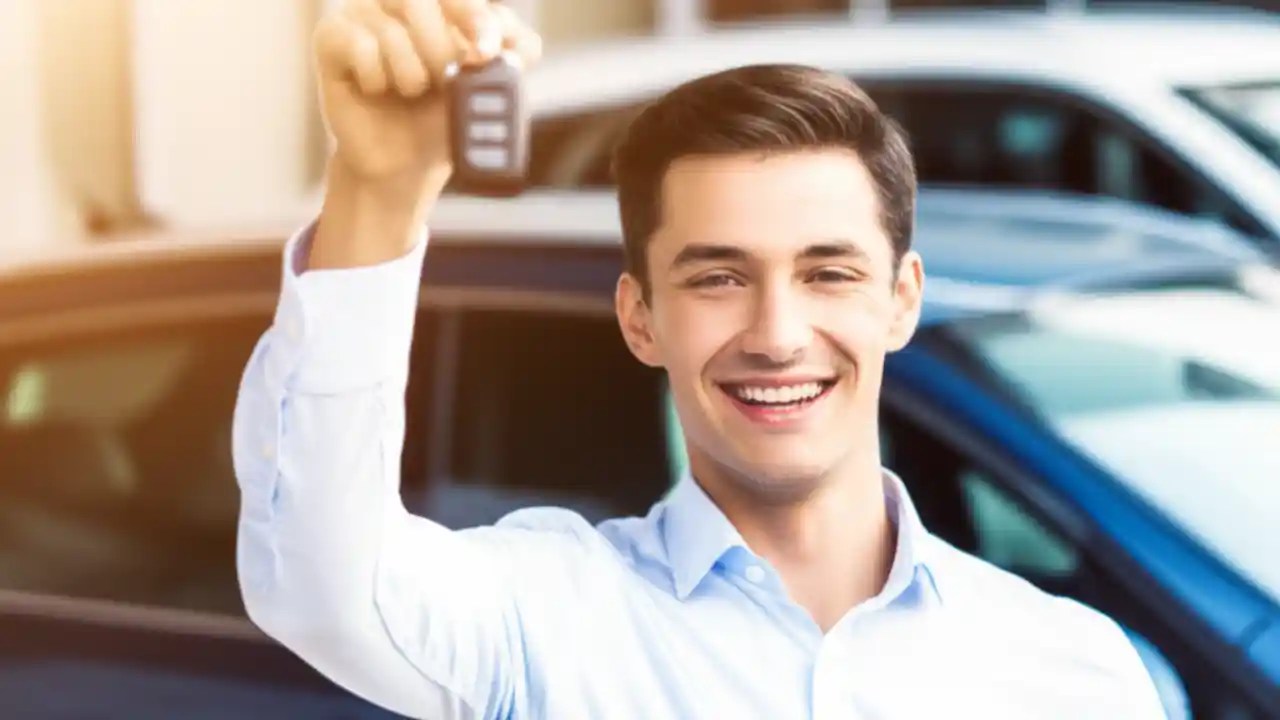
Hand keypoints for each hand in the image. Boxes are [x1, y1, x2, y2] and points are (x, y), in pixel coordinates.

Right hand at [314, 0, 540, 187]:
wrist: (402, 163)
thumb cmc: (442, 119)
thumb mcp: (486, 91)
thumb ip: (510, 61)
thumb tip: (518, 50)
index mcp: (442, 6)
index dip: (475, 19)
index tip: (483, 54)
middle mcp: (401, 0)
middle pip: (423, 2)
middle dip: (442, 50)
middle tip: (444, 83)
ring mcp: (363, 12)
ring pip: (393, 30)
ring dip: (410, 75)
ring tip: (409, 92)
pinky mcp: (331, 36)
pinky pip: (361, 47)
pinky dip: (376, 79)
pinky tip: (376, 90)